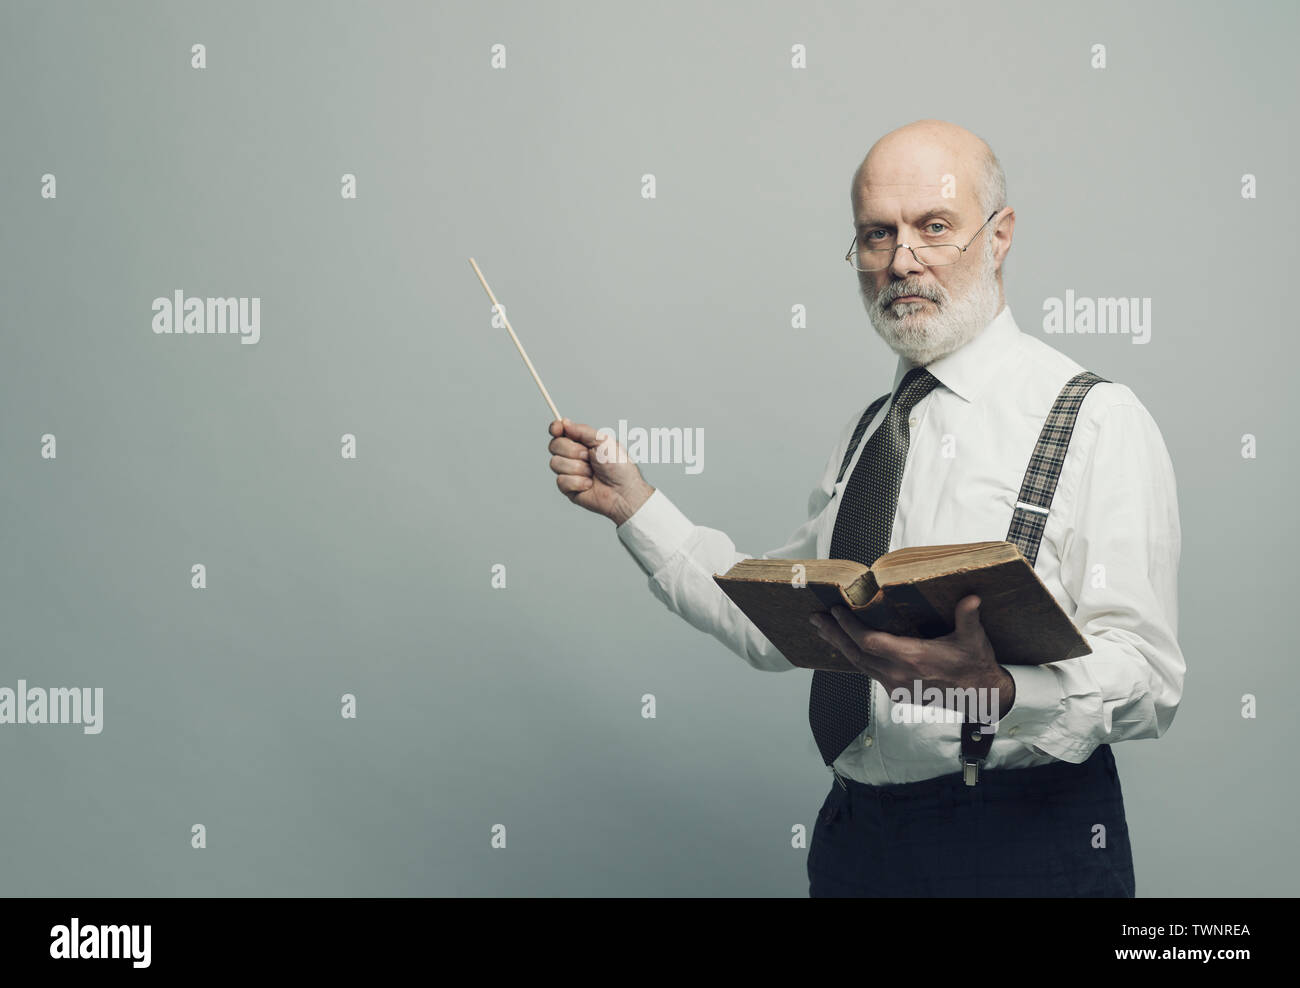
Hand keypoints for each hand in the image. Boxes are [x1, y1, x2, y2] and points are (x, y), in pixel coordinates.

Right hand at [548, 417, 654, 525]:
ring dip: (578, 468)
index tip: (558, 428)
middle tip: (589, 456)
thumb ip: (582, 430)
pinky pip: (561, 481)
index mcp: (581, 442)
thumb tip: (565, 422)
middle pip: (554, 445)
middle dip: (573, 451)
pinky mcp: (568, 488)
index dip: (555, 428)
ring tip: (592, 473)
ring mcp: (569, 472)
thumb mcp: (603, 441)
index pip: (560, 432)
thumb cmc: (619, 467)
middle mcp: (573, 456)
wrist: (623, 491)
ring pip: (555, 463)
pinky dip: (578, 482)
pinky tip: (589, 484)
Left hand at [809, 595, 1015, 720]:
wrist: (979, 696)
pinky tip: (846, 646)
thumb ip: (968, 617)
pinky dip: (855, 657)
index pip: (870, 642)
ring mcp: (896, 686)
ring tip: (824, 629)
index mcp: (913, 658)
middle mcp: (899, 674)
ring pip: (859, 664)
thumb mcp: (974, 639)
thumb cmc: (975, 665)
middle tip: (815, 618)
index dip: (849, 627)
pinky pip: (869, 672)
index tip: (836, 611)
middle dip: (833, 634)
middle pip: (856, 653)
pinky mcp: (896, 692)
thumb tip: (972, 598)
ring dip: (840, 645)